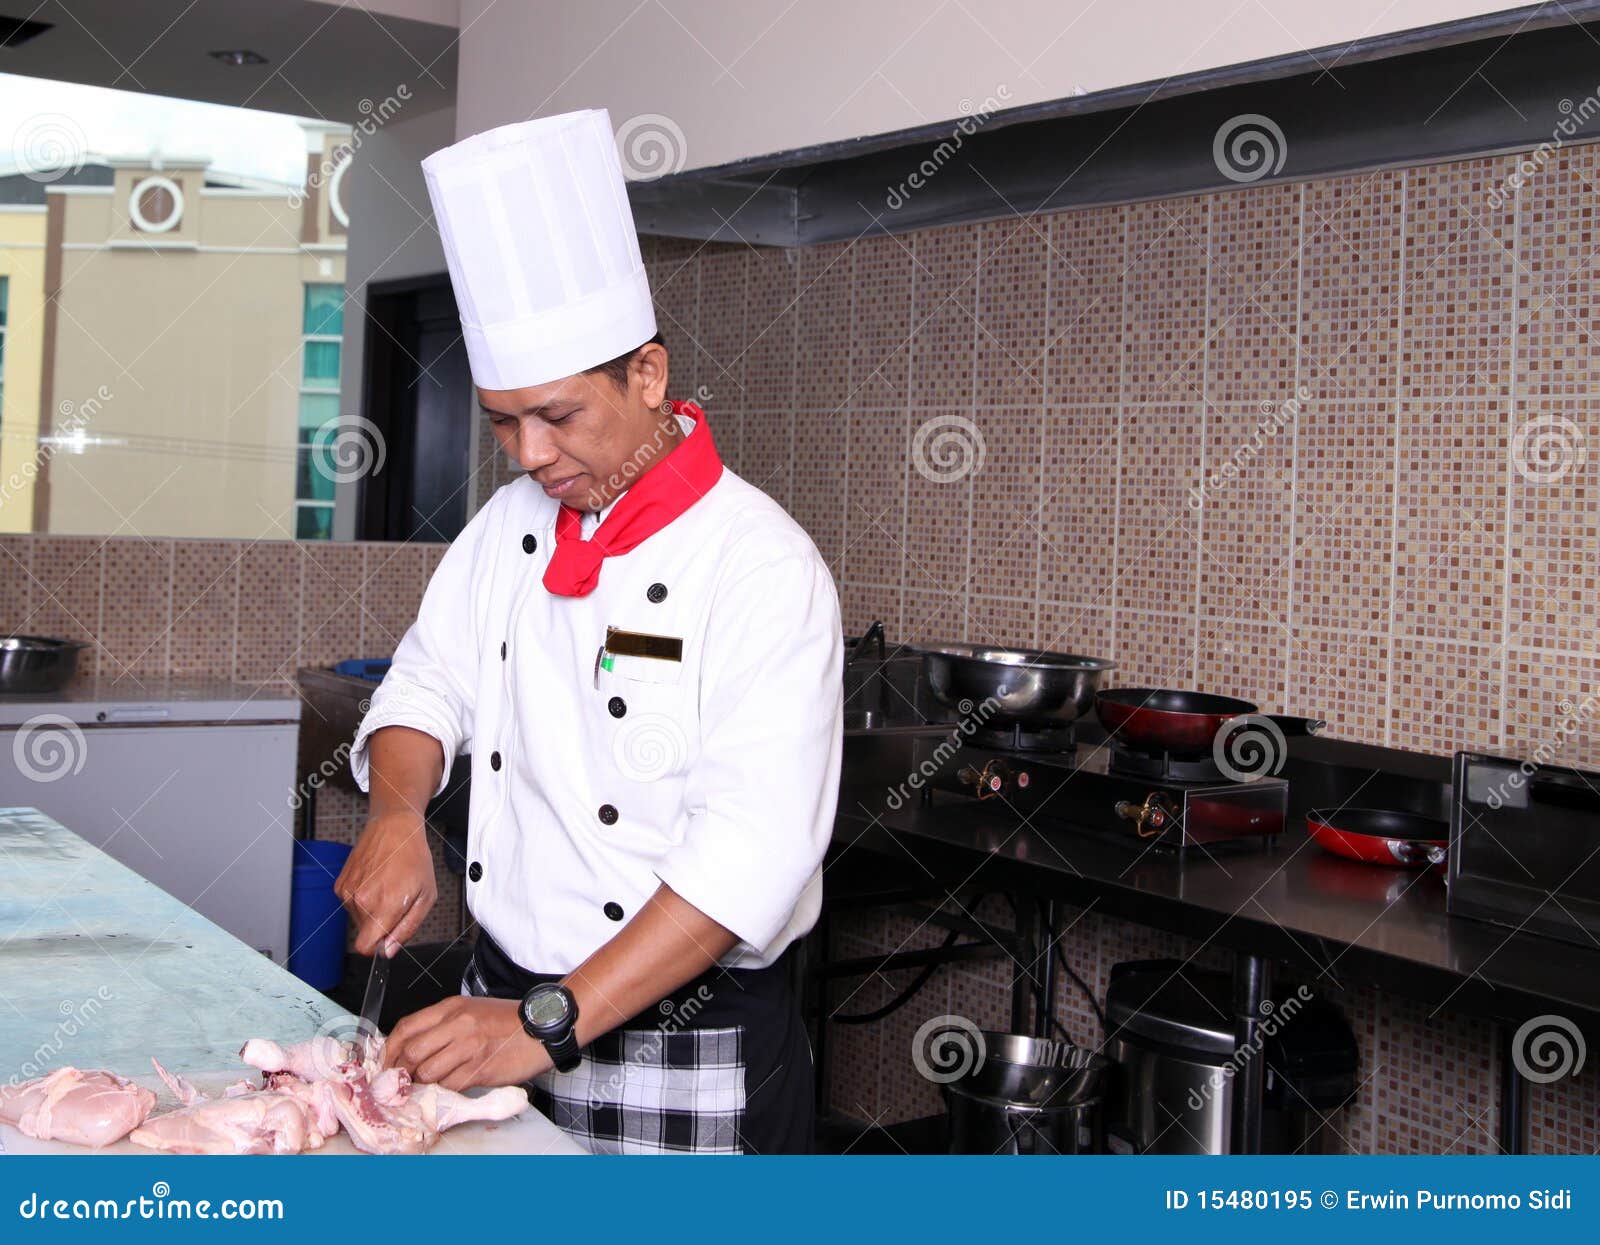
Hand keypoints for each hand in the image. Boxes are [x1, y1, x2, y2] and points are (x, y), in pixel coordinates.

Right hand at [335, 810, 436, 957]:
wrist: (394, 828)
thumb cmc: (414, 858)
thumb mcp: (426, 896)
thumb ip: (407, 928)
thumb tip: (389, 951)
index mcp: (385, 905)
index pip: (365, 947)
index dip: (377, 948)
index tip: (386, 939)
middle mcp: (362, 900)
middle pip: (365, 934)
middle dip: (381, 924)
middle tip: (396, 900)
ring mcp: (348, 892)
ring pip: (358, 919)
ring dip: (372, 910)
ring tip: (386, 886)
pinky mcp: (340, 884)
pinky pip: (351, 905)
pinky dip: (362, 898)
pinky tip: (375, 880)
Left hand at [381, 996, 547, 1090]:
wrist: (543, 1027)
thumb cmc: (507, 1021)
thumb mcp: (471, 1011)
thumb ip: (442, 1026)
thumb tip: (412, 1051)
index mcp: (452, 1007)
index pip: (406, 1027)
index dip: (389, 1050)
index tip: (385, 1064)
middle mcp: (458, 1024)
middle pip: (411, 1052)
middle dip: (400, 1072)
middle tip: (400, 1082)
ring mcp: (470, 1046)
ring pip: (428, 1073)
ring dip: (421, 1086)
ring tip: (424, 1088)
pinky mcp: (481, 1068)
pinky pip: (450, 1086)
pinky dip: (443, 1092)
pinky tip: (447, 1089)